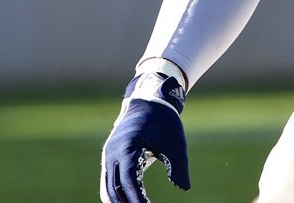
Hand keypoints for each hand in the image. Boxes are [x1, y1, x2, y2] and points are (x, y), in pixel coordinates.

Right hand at [101, 72, 189, 202]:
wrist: (148, 101)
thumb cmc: (164, 121)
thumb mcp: (175, 142)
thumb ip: (178, 166)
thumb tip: (185, 188)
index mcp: (127, 147)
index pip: (130, 181)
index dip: (137, 200)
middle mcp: (112, 153)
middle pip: (115, 189)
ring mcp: (108, 156)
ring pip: (108, 189)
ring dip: (120, 202)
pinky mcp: (110, 158)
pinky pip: (108, 182)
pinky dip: (116, 195)